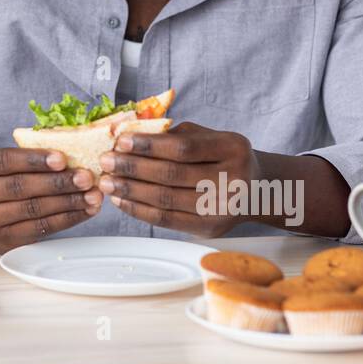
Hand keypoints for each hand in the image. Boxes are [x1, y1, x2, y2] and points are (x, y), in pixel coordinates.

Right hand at [0, 147, 101, 253]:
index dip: (34, 160)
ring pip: (33, 210)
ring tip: (92, 194)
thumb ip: (20, 155)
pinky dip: (67, 219)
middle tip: (86, 177)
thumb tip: (69, 148)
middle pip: (20, 187)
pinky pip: (40, 229)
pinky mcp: (4, 241)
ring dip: (68, 202)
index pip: (3, 161)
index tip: (62, 158)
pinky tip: (84, 210)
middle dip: (58, 182)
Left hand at [98, 121, 261, 238]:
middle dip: (133, 168)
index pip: (183, 148)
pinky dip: (140, 210)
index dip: (149, 145)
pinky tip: (121, 200)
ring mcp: (223, 208)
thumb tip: (127, 136)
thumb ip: (173, 134)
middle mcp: (233, 179)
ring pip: (166, 200)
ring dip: (131, 191)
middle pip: (172, 174)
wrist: (257, 189)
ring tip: (107, 182)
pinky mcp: (211, 229)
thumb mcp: (207, 136)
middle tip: (105, 161)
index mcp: (232, 148)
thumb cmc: (222, 156)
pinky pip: (167, 220)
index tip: (120, 141)